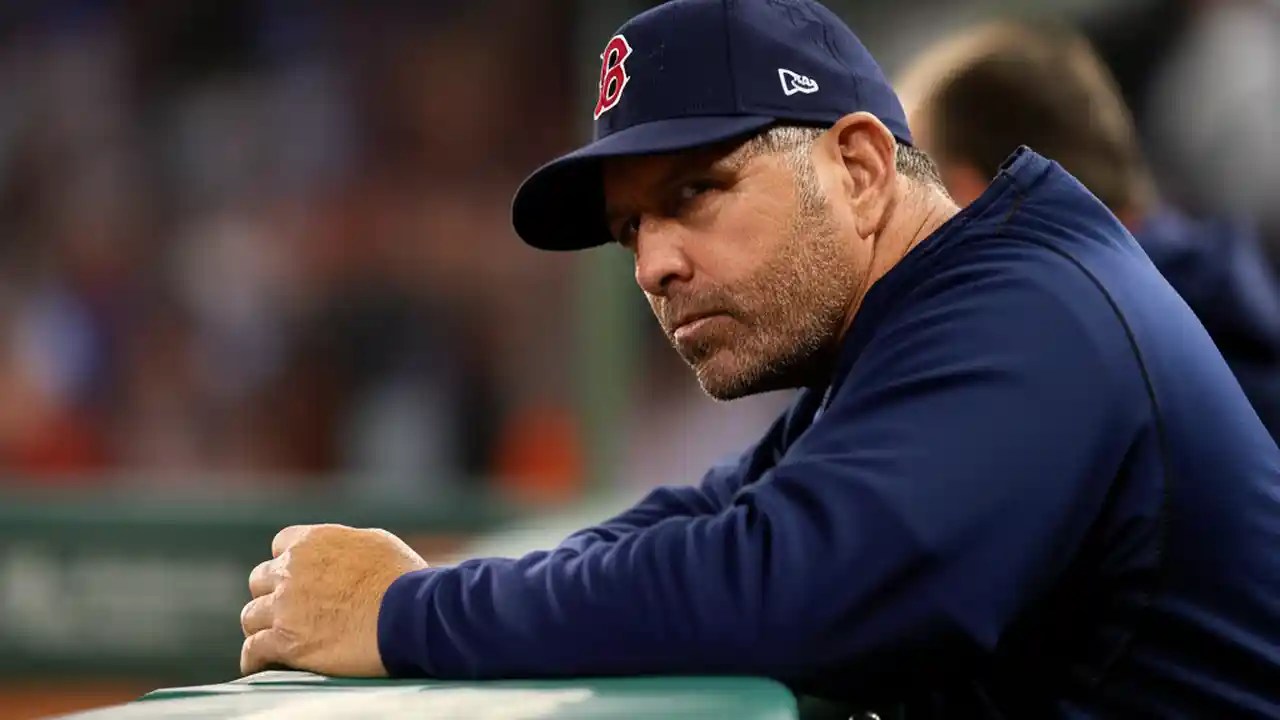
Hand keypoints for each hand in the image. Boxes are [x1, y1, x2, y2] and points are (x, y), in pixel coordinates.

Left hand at [239, 523, 428, 676]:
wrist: (408, 614)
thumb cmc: (403, 579)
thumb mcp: (377, 542)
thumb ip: (347, 544)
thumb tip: (345, 553)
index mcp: (313, 541)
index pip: (281, 545)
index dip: (289, 562)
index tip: (299, 577)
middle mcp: (291, 570)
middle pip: (260, 580)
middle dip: (272, 594)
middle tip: (288, 610)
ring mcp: (285, 606)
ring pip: (251, 616)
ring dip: (263, 626)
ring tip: (274, 639)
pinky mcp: (286, 641)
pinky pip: (253, 650)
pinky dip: (255, 658)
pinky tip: (261, 663)